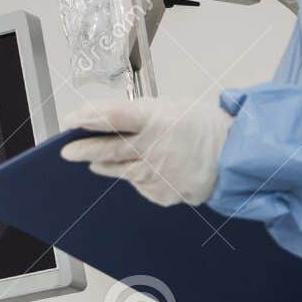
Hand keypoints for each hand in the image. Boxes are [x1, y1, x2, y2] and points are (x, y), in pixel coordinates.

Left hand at [60, 98, 233, 206]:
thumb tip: (101, 117)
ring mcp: (157, 174)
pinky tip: (143, 168)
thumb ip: (136, 113)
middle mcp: (154, 149)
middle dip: (81, 150)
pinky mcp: (160, 193)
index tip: (70, 120)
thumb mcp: (171, 107)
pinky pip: (138, 184)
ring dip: (102, 164)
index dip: (88, 118)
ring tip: (93, 160)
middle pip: (106, 150)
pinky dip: (135, 175)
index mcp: (158, 120)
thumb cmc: (203, 128)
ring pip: (117, 170)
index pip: (113, 117)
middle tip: (66, 150)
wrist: (235, 157)